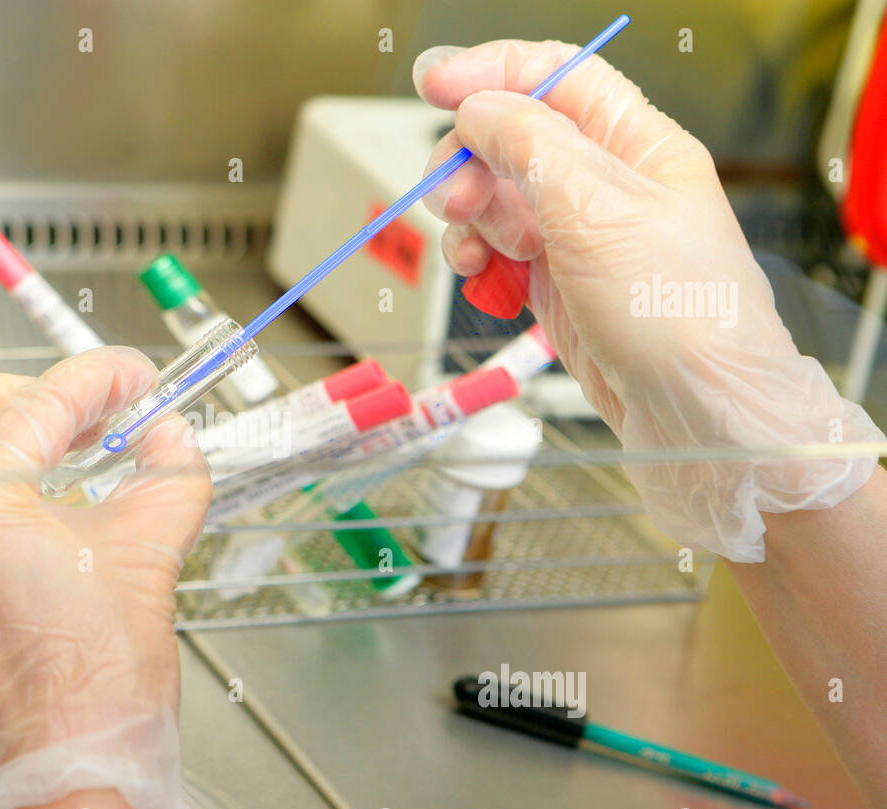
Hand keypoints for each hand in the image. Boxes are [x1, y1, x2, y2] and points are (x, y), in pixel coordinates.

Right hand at [414, 40, 882, 560]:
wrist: (696, 414)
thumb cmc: (681, 315)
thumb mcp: (600, 211)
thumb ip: (530, 146)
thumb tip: (479, 108)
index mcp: (637, 144)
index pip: (556, 77)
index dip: (491, 72)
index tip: (434, 85)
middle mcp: (606, 185)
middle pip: (512, 140)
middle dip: (470, 162)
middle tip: (452, 194)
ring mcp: (578, 238)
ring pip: (495, 201)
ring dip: (467, 219)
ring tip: (470, 252)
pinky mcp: (556, 287)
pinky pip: (497, 255)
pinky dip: (476, 264)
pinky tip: (480, 281)